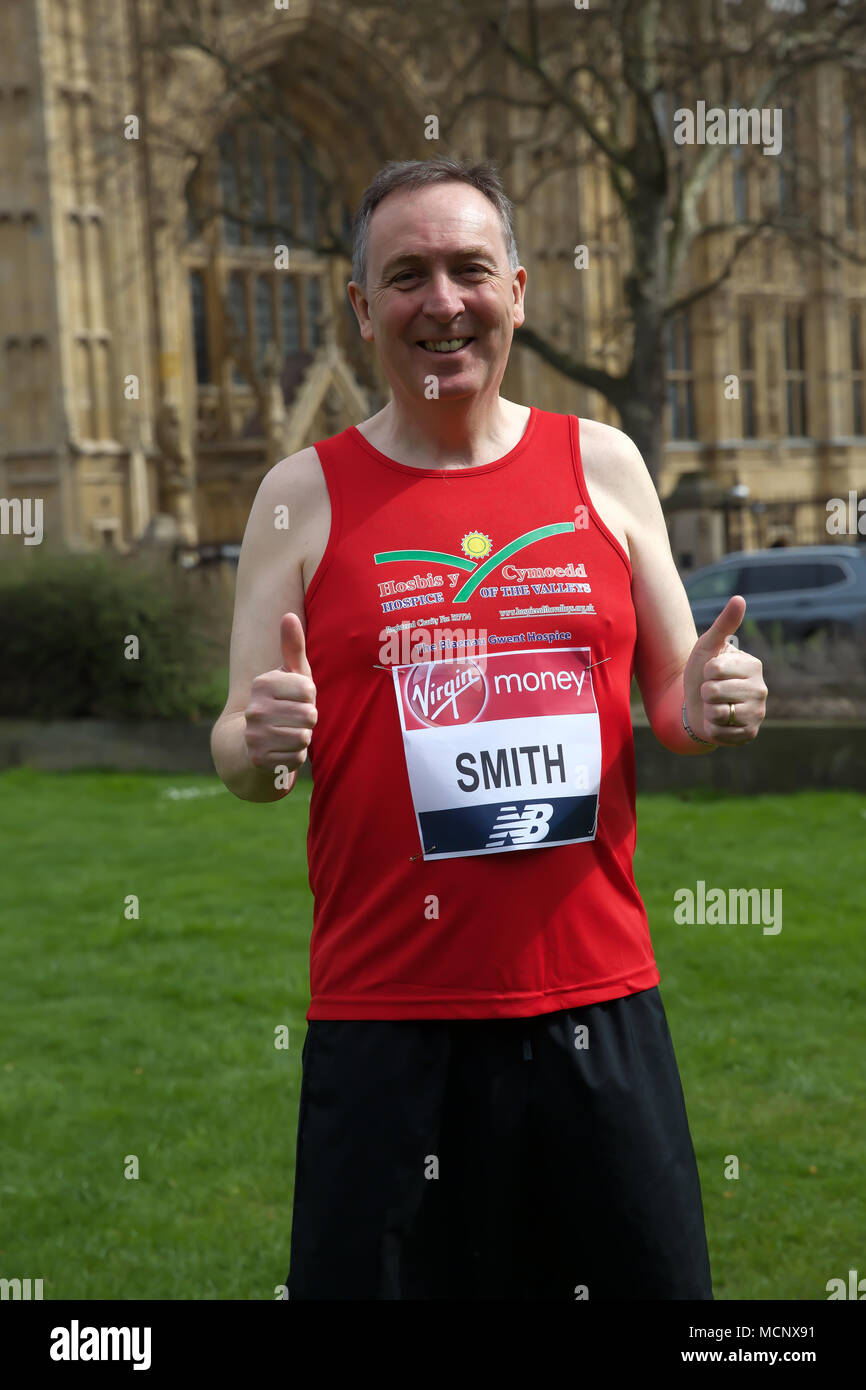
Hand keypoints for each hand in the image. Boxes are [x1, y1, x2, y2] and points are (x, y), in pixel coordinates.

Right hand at [244, 613, 316, 771]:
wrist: (251, 743)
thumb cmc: (282, 702)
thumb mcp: (289, 675)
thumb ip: (293, 647)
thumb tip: (288, 616)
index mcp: (262, 684)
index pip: (309, 690)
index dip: (310, 697)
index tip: (297, 699)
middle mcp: (255, 708)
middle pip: (309, 715)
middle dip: (308, 719)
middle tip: (294, 719)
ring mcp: (254, 735)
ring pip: (304, 737)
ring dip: (303, 738)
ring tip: (289, 732)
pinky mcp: (259, 759)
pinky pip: (297, 758)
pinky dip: (295, 756)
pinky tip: (283, 749)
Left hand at [683, 595, 767, 744]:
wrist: (696, 705)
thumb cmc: (703, 672)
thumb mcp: (709, 646)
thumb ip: (724, 624)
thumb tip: (739, 598)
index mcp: (753, 666)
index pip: (716, 669)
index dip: (705, 672)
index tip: (711, 672)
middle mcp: (761, 690)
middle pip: (713, 691)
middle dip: (704, 692)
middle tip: (711, 692)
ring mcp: (758, 714)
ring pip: (718, 713)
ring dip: (707, 711)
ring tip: (714, 707)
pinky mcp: (750, 734)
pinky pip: (721, 733)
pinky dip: (712, 729)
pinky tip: (718, 723)